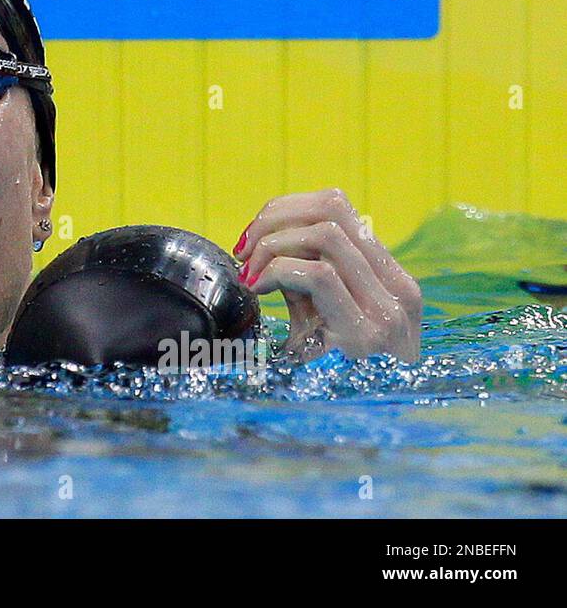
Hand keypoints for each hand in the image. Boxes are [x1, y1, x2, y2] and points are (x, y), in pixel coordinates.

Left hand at [232, 188, 421, 362]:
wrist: (351, 435)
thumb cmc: (329, 381)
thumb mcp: (321, 318)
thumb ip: (305, 279)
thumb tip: (263, 242)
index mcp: (392, 280)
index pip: (338, 207)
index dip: (284, 209)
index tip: (250, 237)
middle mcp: (400, 290)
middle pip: (333, 207)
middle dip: (274, 219)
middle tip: (243, 252)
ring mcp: (389, 313)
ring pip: (327, 233)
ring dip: (273, 246)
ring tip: (251, 276)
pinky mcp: (367, 337)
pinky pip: (320, 274)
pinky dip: (277, 272)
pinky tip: (258, 291)